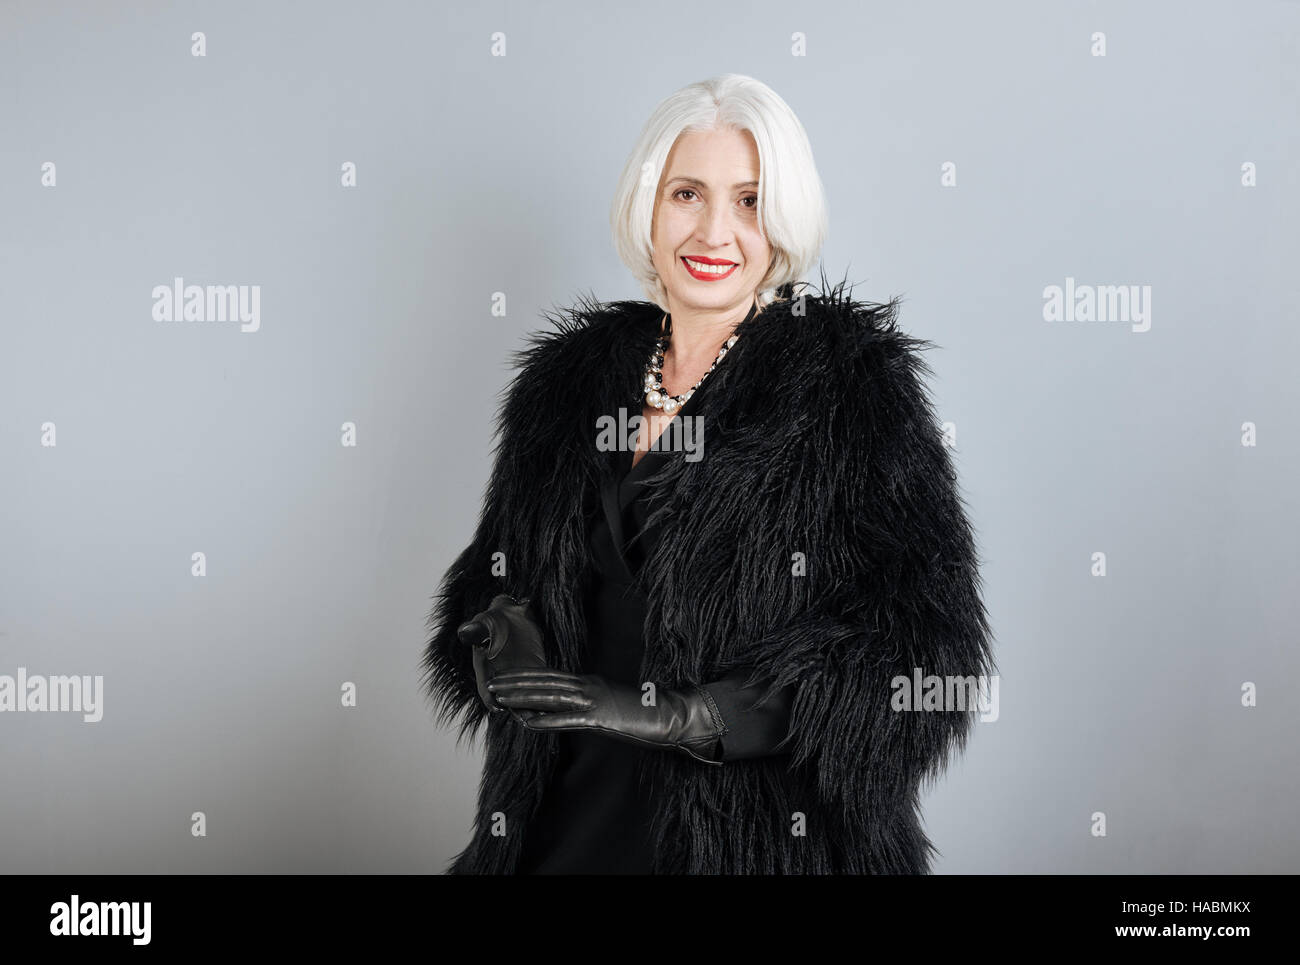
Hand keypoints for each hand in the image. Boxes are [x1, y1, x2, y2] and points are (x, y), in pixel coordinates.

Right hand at [456, 594, 548, 720]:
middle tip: (526, 720)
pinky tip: (554, 707)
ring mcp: (517, 677)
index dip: (490, 697)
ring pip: (524, 697)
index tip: (497, 706)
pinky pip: (538, 688)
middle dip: (517, 708)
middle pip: (507, 697)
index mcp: (484, 666)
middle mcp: (499, 677)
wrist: (512, 615)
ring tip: (544, 717)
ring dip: (532, 708)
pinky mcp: (534, 672)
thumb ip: (476, 629)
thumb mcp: (484, 621)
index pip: (485, 686)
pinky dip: (544, 698)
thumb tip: (465, 632)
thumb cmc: (494, 618)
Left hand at [486, 669, 725, 764]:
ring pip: (549, 696)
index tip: (504, 677)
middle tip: (490, 684)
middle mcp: (588, 687)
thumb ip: (588, 703)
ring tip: (500, 698)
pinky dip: (545, 720)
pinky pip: (566, 719)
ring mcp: (593, 701)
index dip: (525, 677)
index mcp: (590, 682)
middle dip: (515, 684)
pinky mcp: (600, 718)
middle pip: (544, 682)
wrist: (669, 713)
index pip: (551, 676)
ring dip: (522, 697)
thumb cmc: (643, 712)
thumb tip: (565, 709)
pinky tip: (527, 721)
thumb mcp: (610, 702)